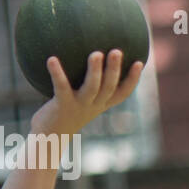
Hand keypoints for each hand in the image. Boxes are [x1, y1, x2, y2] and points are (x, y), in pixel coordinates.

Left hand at [29, 50, 144, 139]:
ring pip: (91, 88)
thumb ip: (83, 84)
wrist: (49, 137)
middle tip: (117, 51)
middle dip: (115, 69)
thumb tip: (81, 54)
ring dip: (95, 70)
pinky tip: (51, 59)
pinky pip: (62, 86)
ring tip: (96, 53)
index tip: (139, 62)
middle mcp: (93, 105)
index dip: (132, 79)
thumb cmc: (63, 113)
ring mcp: (79, 105)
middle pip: (109, 87)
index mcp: (100, 104)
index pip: (122, 93)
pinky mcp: (62, 104)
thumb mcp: (78, 100)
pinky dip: (57, 73)